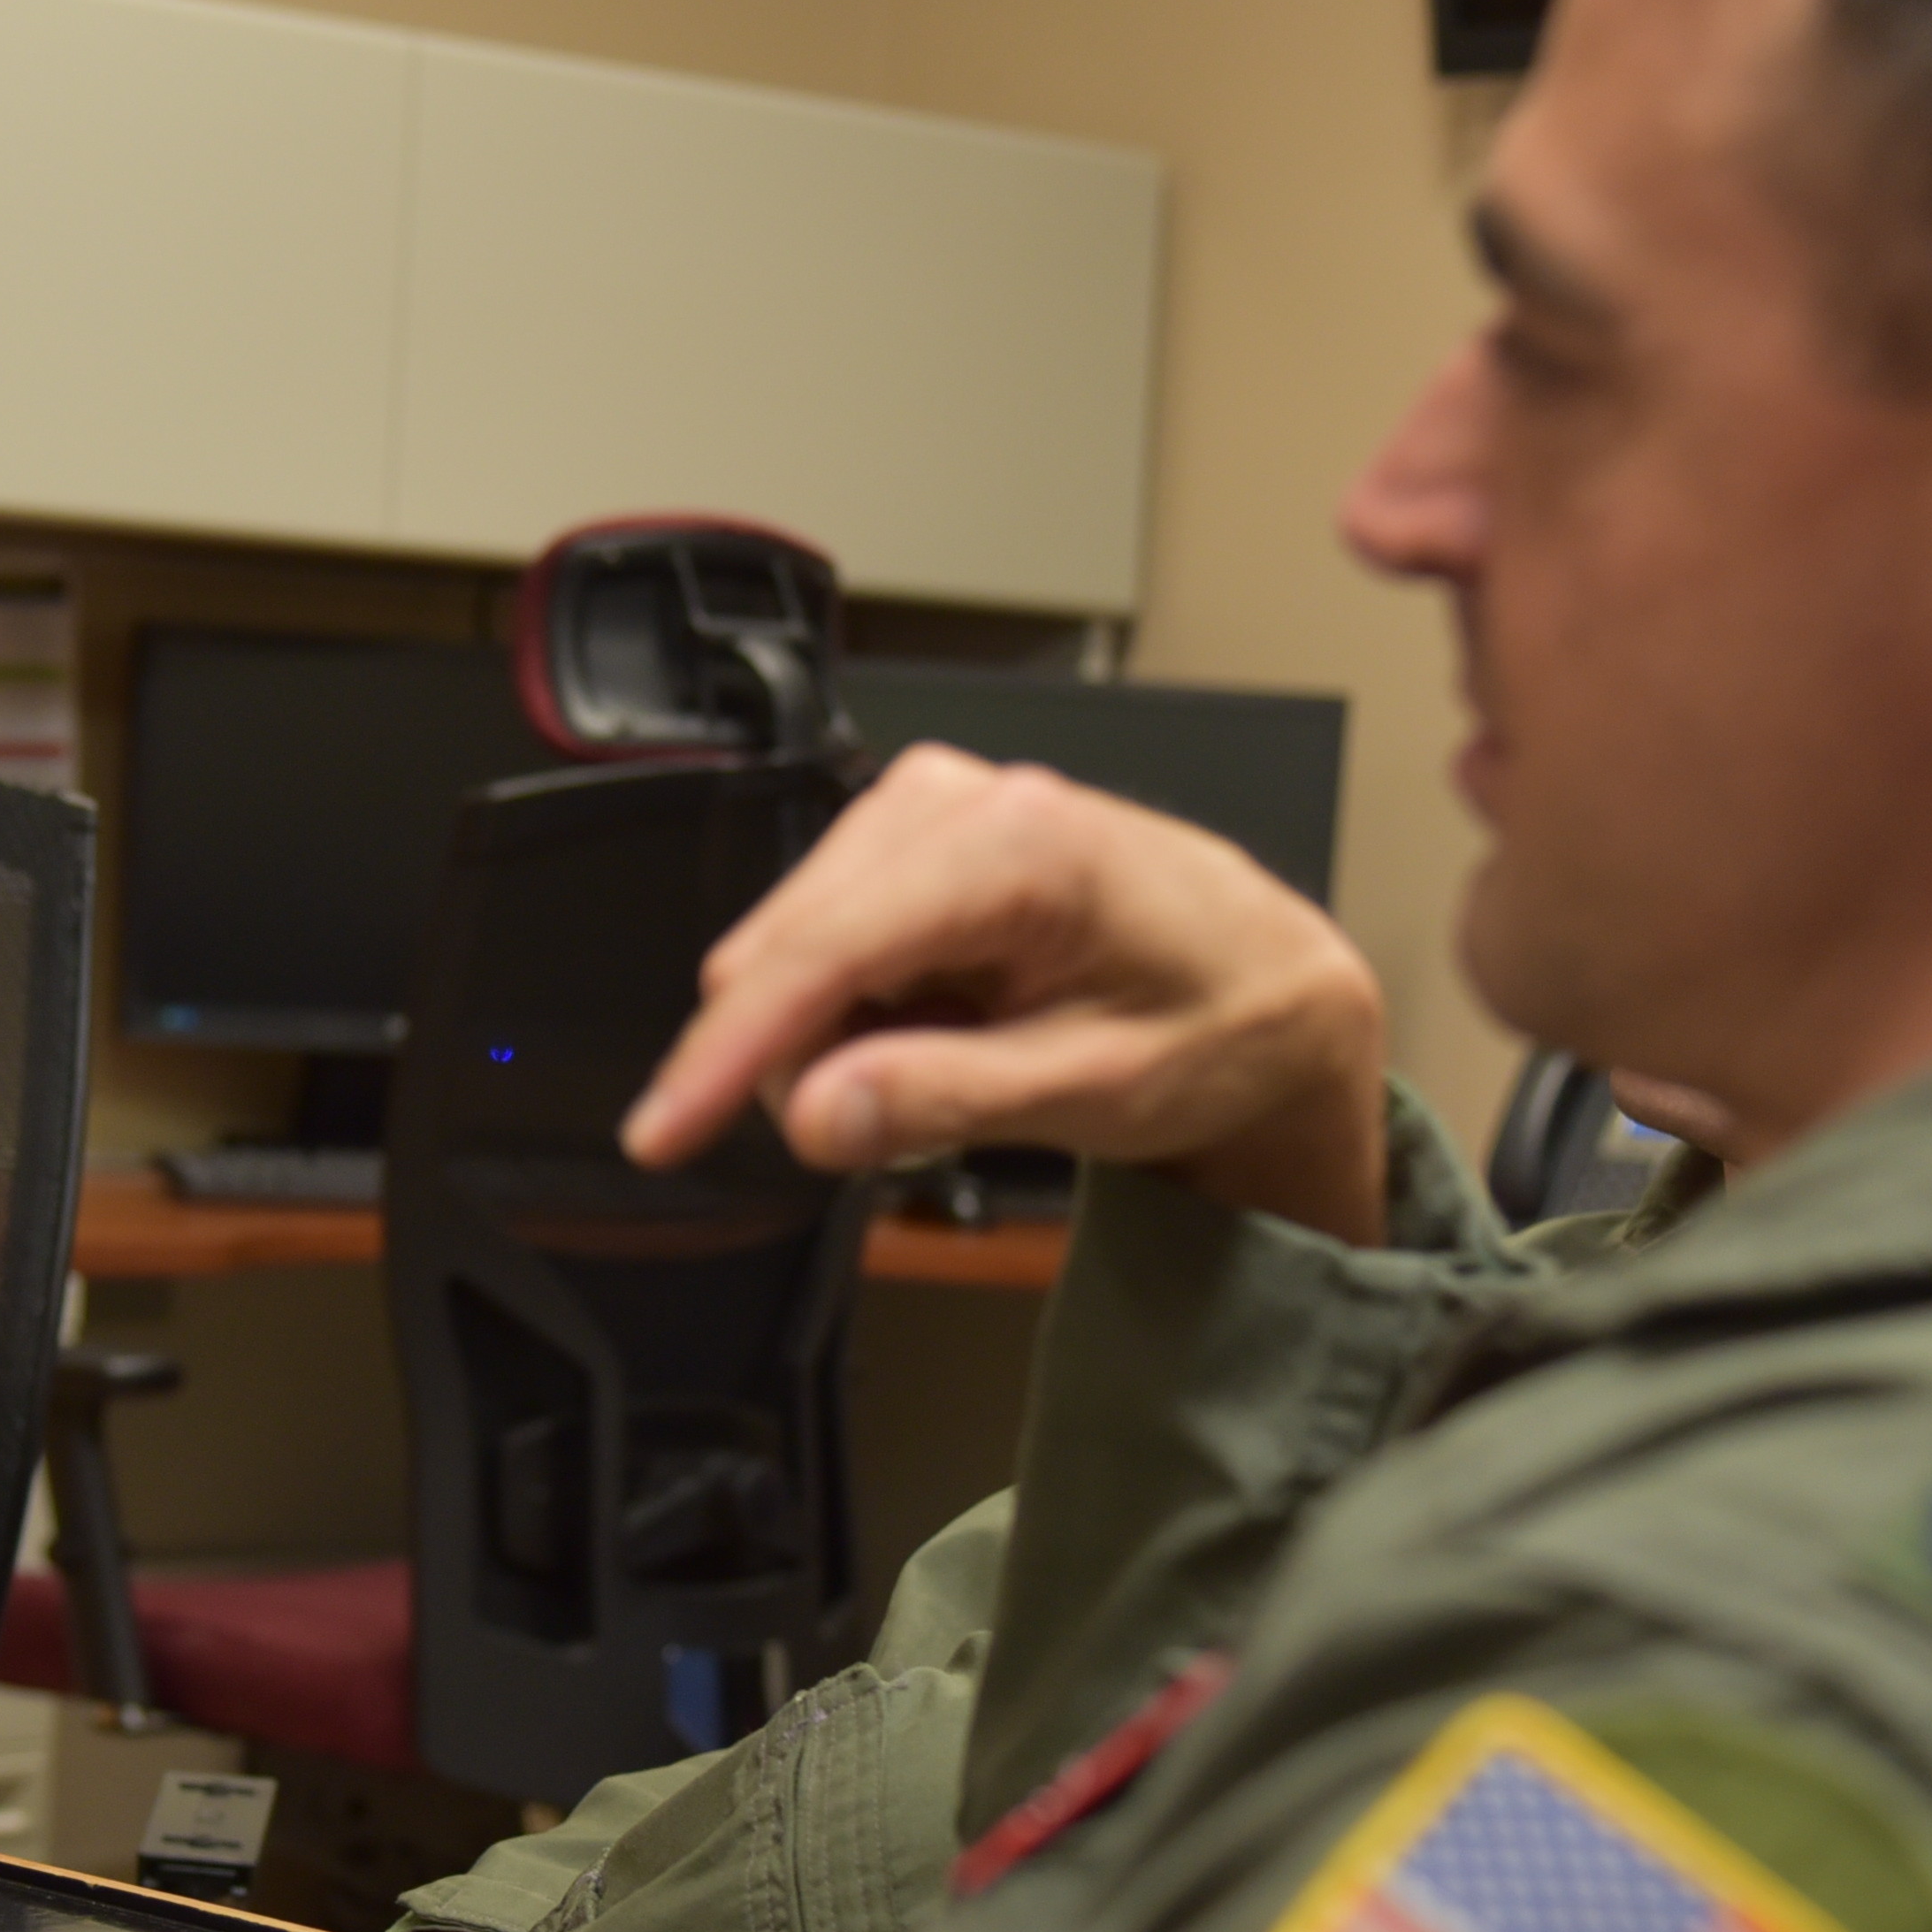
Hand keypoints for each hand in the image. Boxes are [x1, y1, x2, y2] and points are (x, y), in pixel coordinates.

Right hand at [624, 744, 1392, 1242]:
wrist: (1269, 987)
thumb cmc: (1216, 1019)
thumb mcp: (1096, 1091)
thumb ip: (946, 1098)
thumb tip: (815, 1111)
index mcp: (1017, 846)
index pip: (822, 950)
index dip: (724, 1052)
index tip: (663, 1130)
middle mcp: (961, 801)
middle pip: (784, 948)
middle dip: (798, 1059)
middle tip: (894, 1130)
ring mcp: (931, 808)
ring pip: (788, 947)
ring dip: (830, 1037)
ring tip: (957, 1067)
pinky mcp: (913, 834)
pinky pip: (823, 939)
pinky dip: (853, 1009)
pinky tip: (939, 1029)